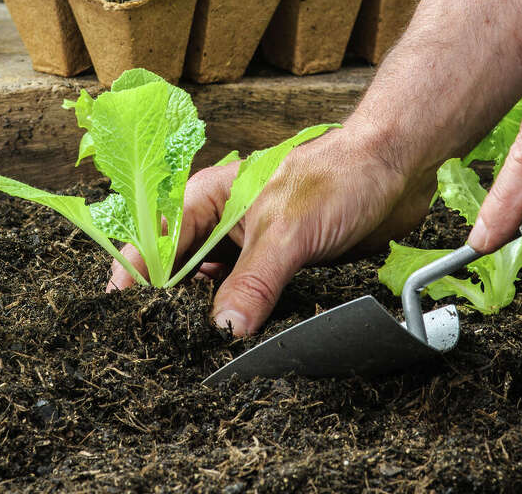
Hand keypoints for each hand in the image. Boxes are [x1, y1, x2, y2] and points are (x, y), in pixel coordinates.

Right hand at [108, 128, 432, 336]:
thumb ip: (253, 282)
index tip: (124, 316)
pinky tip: (242, 344)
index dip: (137, 279)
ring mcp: (251, 248)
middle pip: (180, 273)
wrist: (396, 169)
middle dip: (172, 307)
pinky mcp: (280, 268)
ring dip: (210, 318)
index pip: (156, 243)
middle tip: (165, 346)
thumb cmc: (338, 175)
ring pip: (215, 291)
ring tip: (197, 353)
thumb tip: (223, 330)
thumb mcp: (287, 232)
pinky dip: (244, 322)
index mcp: (208, 199)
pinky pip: (251, 301)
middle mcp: (223, 224)